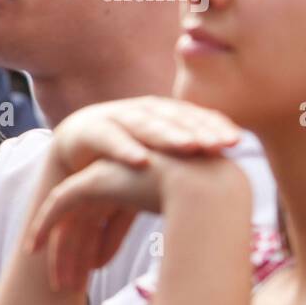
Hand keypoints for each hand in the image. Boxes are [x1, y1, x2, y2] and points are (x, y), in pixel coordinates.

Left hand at [28, 152, 245, 291]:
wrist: (211, 188)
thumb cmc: (212, 216)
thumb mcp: (188, 234)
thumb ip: (173, 247)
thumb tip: (172, 275)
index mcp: (139, 191)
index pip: (106, 221)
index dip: (97, 250)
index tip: (90, 277)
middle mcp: (121, 182)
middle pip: (85, 221)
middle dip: (75, 256)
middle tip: (63, 287)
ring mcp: (108, 177)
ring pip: (71, 218)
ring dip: (62, 252)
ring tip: (58, 285)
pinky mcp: (94, 179)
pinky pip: (60, 204)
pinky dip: (45, 226)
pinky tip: (35, 249)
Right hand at [48, 97, 240, 179]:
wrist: (69, 162)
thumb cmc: (120, 168)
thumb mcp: (156, 169)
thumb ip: (185, 172)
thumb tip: (234, 193)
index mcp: (161, 116)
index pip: (193, 117)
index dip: (213, 126)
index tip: (236, 142)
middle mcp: (139, 112)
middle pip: (173, 117)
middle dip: (197, 129)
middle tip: (219, 144)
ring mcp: (111, 117)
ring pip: (143, 123)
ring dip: (166, 134)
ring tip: (189, 148)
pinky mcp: (85, 130)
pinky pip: (107, 137)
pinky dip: (123, 148)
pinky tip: (141, 161)